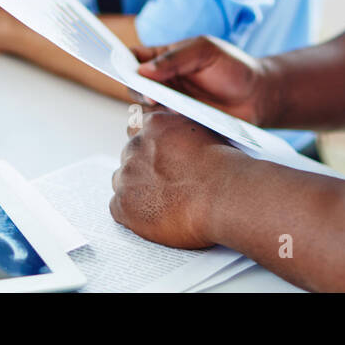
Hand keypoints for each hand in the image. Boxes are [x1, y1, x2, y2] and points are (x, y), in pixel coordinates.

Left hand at [109, 105, 245, 248]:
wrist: (224, 196)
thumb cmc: (224, 168)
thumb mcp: (204, 134)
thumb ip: (181, 133)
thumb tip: (175, 142)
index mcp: (154, 125)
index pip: (137, 128)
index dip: (147, 145)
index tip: (155, 157)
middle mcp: (135, 146)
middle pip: (129, 157)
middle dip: (142, 170)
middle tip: (163, 186)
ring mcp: (126, 175)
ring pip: (123, 183)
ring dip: (137, 192)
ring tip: (163, 205)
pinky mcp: (123, 205)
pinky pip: (119, 209)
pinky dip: (133, 216)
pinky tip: (155, 219)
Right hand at [133, 35, 277, 126]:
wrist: (258, 97)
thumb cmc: (233, 67)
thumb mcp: (205, 52)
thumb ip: (175, 59)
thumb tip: (142, 71)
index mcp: (163, 58)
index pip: (132, 58)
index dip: (121, 62)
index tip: (117, 67)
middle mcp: (162, 82)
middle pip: (133, 87)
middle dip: (137, 91)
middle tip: (153, 96)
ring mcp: (169, 105)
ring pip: (144, 111)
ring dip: (150, 112)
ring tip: (170, 111)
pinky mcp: (179, 126)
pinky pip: (161, 129)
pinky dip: (163, 128)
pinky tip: (177, 125)